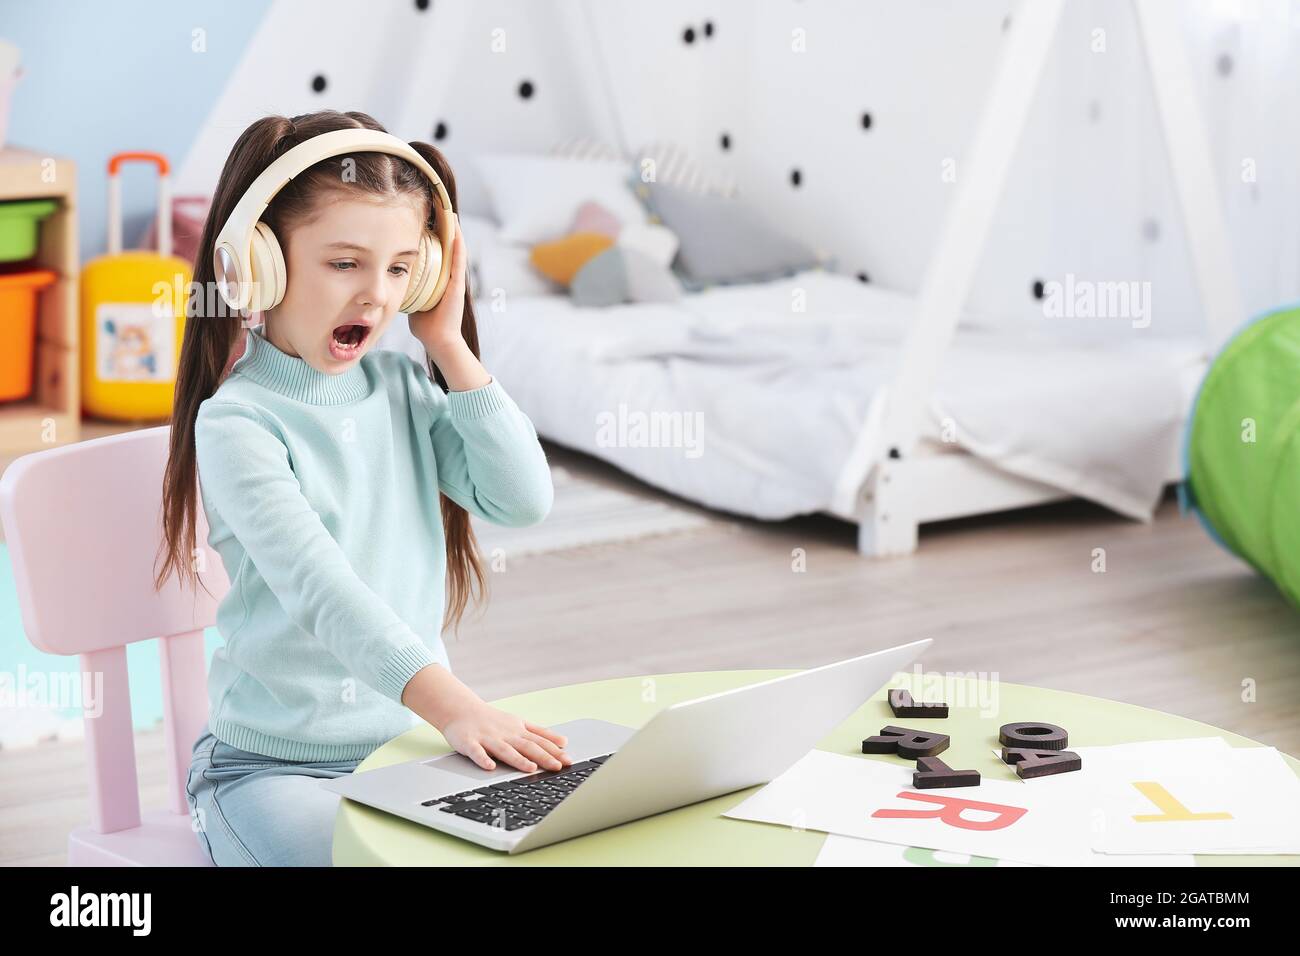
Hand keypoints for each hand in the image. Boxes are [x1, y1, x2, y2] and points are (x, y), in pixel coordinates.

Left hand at [407, 211, 467, 353]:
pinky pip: (458, 259)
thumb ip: (407, 290)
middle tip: (439, 207)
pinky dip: (457, 244)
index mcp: (440, 280)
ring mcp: (455, 280)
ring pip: (455, 249)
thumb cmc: (426, 326)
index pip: (437, 253)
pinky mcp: (457, 284)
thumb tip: (392, 282)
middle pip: (447, 247)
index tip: (427, 220)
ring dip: (453, 230)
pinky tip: (455, 229)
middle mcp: (450, 277)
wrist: (438, 341)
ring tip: (449, 212)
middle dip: (444, 228)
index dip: (434, 236)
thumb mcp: (413, 301)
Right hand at [439, 699, 572, 772]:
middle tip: (558, 766)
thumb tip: (564, 742)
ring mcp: (487, 738)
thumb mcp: (520, 723)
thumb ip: (541, 733)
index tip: (569, 760)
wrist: (461, 710)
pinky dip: (483, 759)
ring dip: (518, 759)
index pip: (539, 741)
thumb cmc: (493, 720)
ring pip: (505, 750)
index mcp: (518, 730)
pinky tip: (490, 767)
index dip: (554, 751)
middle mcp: (505, 734)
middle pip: (526, 746)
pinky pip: (476, 752)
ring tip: (530, 768)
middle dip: (543, 757)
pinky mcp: (469, 742)